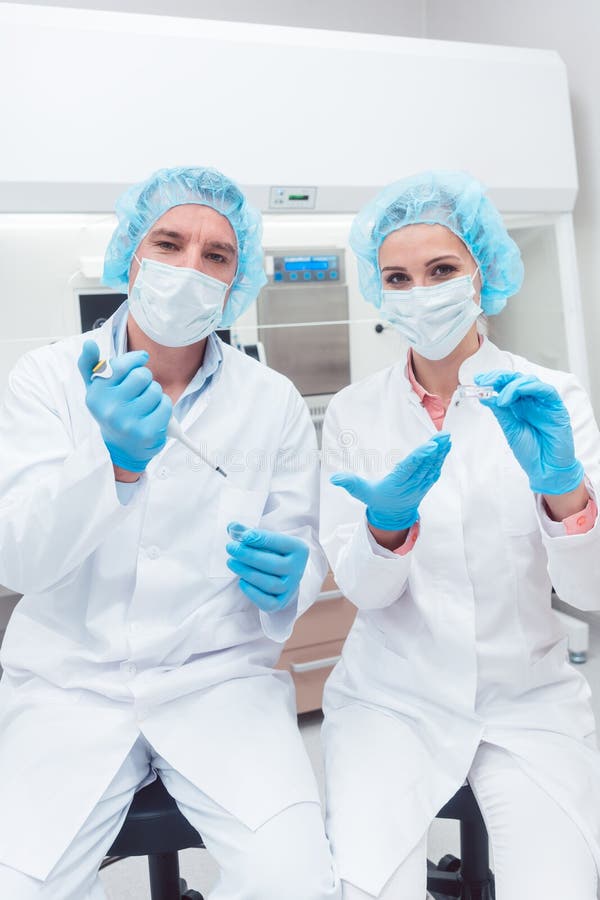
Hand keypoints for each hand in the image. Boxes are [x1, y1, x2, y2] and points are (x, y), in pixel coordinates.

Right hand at [78, 340, 171, 472]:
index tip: (141, 360)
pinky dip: (164, 408)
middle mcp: (109, 409)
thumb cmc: (112, 412)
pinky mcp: (147, 432)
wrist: (121, 448)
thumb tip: (89, 343)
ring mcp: (128, 422)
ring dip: (155, 395)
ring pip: (155, 390)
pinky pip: (166, 405)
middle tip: (139, 392)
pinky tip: (154, 415)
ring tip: (145, 406)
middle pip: (142, 375)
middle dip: (145, 380)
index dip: (136, 360)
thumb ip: (90, 365)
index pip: (122, 365)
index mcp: (96, 394)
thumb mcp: (96, 389)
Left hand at [225, 523, 308, 612]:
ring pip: (269, 584)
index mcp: (299, 549)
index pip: (278, 542)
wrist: (284, 575)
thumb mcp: (266, 540)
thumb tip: (232, 527)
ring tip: (231, 562)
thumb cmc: (273, 553)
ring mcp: (290, 588)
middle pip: (273, 565)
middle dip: (249, 556)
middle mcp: (298, 569)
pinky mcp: (280, 603)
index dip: (259, 539)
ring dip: (247, 572)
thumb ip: (248, 533)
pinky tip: (241, 581)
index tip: (241, 536)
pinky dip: (253, 593)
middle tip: (231, 548)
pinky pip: (267, 602)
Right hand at [330, 432, 451, 530]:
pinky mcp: (425, 484)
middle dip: (435, 450)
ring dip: (441, 452)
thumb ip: (349, 483)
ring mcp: (420, 484)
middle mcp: (410, 484)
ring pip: (432, 467)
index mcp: (396, 483)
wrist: (392, 516)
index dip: (420, 457)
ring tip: (447, 437)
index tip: (431, 446)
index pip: (409, 468)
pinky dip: (441, 459)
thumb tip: (334, 479)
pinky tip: (446, 447)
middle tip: (443, 436)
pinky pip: (435, 470)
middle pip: (424, 465)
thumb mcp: (361, 493)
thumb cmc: (377, 500)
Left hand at [474, 370, 583, 494]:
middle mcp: (532, 401)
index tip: (478, 380)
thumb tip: (485, 396)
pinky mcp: (557, 407)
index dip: (493, 380)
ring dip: (513, 385)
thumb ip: (500, 412)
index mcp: (520, 406)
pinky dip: (530, 387)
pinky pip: (546, 390)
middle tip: (486, 382)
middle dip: (500, 378)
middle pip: (517, 379)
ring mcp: (545, 403)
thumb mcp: (510, 429)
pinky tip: (516, 394)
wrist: (546, 469)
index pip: (507, 385)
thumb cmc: (531, 451)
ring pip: (530, 381)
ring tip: (501, 399)